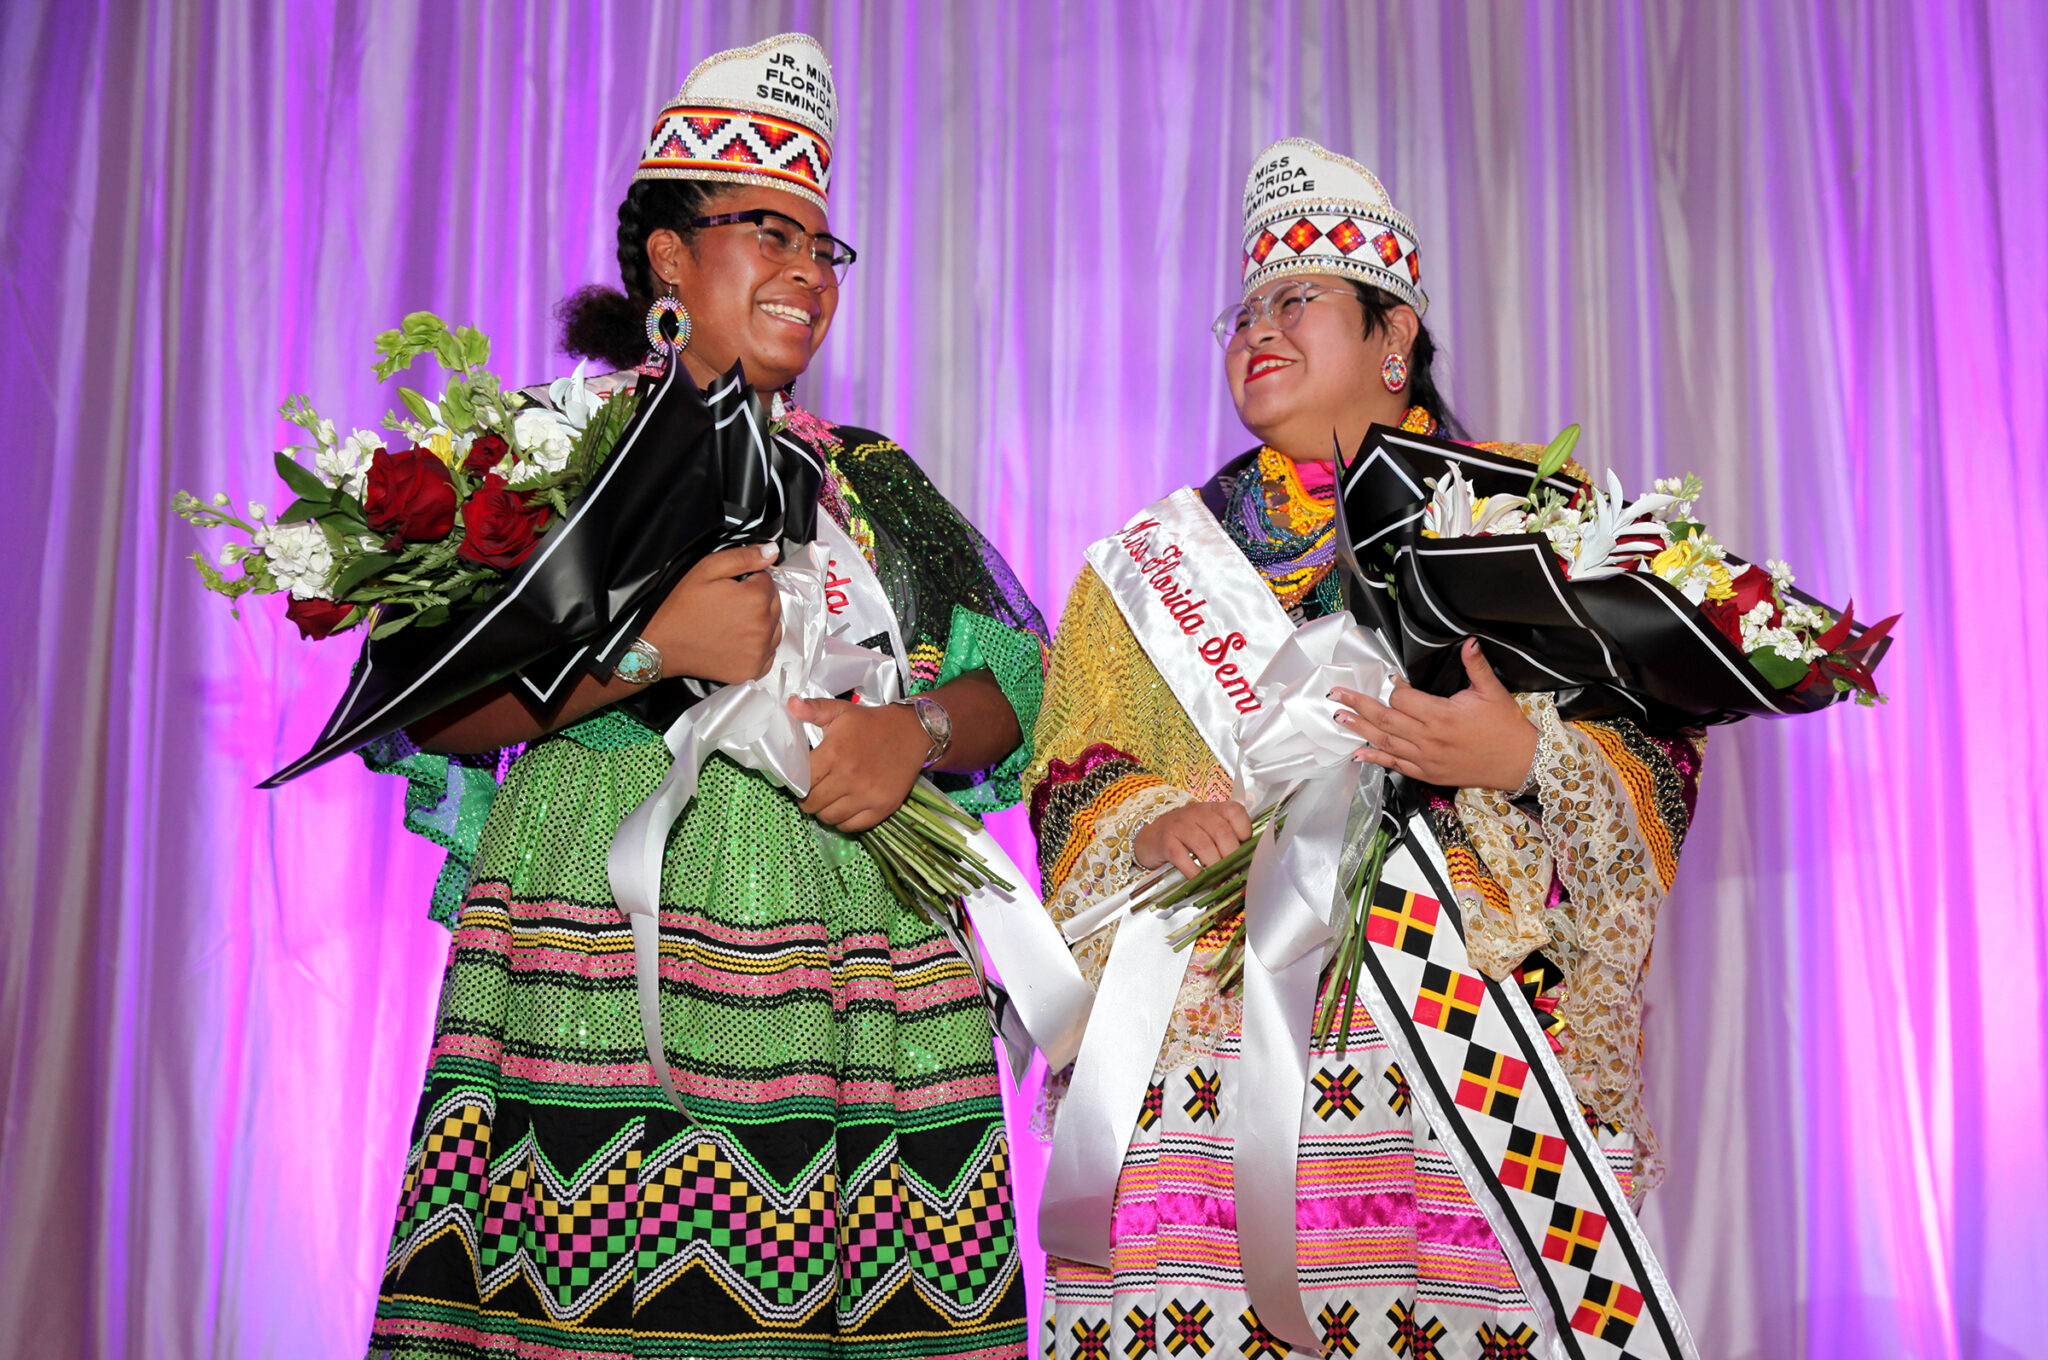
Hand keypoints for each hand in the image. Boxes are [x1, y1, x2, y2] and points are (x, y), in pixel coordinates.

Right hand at [641, 544, 781, 684]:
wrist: (662, 645)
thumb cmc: (681, 606)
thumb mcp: (707, 569)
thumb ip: (743, 557)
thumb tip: (772, 551)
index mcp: (755, 599)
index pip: (769, 580)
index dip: (751, 579)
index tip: (732, 586)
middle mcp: (763, 627)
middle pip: (774, 604)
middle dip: (757, 600)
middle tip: (729, 605)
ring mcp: (759, 652)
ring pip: (775, 628)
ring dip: (761, 623)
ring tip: (732, 622)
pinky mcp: (752, 670)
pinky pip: (769, 653)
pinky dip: (759, 646)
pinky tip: (737, 641)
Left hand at [787, 697, 926, 831]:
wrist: (912, 732)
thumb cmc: (871, 723)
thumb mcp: (841, 711)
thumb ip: (813, 709)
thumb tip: (790, 703)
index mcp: (834, 753)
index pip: (803, 781)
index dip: (797, 783)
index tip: (802, 781)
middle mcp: (849, 777)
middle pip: (813, 803)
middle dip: (808, 800)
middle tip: (814, 792)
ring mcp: (867, 795)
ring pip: (830, 818)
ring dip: (825, 812)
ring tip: (829, 800)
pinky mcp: (883, 807)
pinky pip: (852, 827)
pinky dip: (844, 821)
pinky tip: (845, 808)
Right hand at [1133, 799, 1253, 877]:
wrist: (1150, 837)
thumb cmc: (1184, 836)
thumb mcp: (1206, 829)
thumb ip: (1225, 838)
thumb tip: (1245, 862)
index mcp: (1212, 809)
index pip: (1235, 812)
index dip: (1244, 831)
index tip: (1243, 848)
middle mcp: (1197, 813)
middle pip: (1221, 832)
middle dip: (1230, 856)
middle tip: (1233, 871)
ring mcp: (1180, 825)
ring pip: (1204, 845)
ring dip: (1214, 866)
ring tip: (1218, 878)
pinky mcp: (1166, 841)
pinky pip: (1183, 857)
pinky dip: (1194, 872)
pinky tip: (1199, 879)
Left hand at [1335, 637, 1537, 789]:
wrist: (1518, 763)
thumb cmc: (1506, 728)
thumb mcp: (1493, 692)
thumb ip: (1476, 666)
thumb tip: (1469, 642)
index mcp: (1442, 716)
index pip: (1403, 699)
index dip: (1393, 688)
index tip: (1389, 680)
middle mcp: (1429, 739)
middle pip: (1385, 719)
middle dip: (1358, 704)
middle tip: (1337, 694)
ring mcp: (1426, 758)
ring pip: (1385, 742)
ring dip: (1359, 729)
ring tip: (1340, 717)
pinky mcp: (1428, 773)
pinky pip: (1396, 765)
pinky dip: (1375, 759)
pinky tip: (1358, 753)